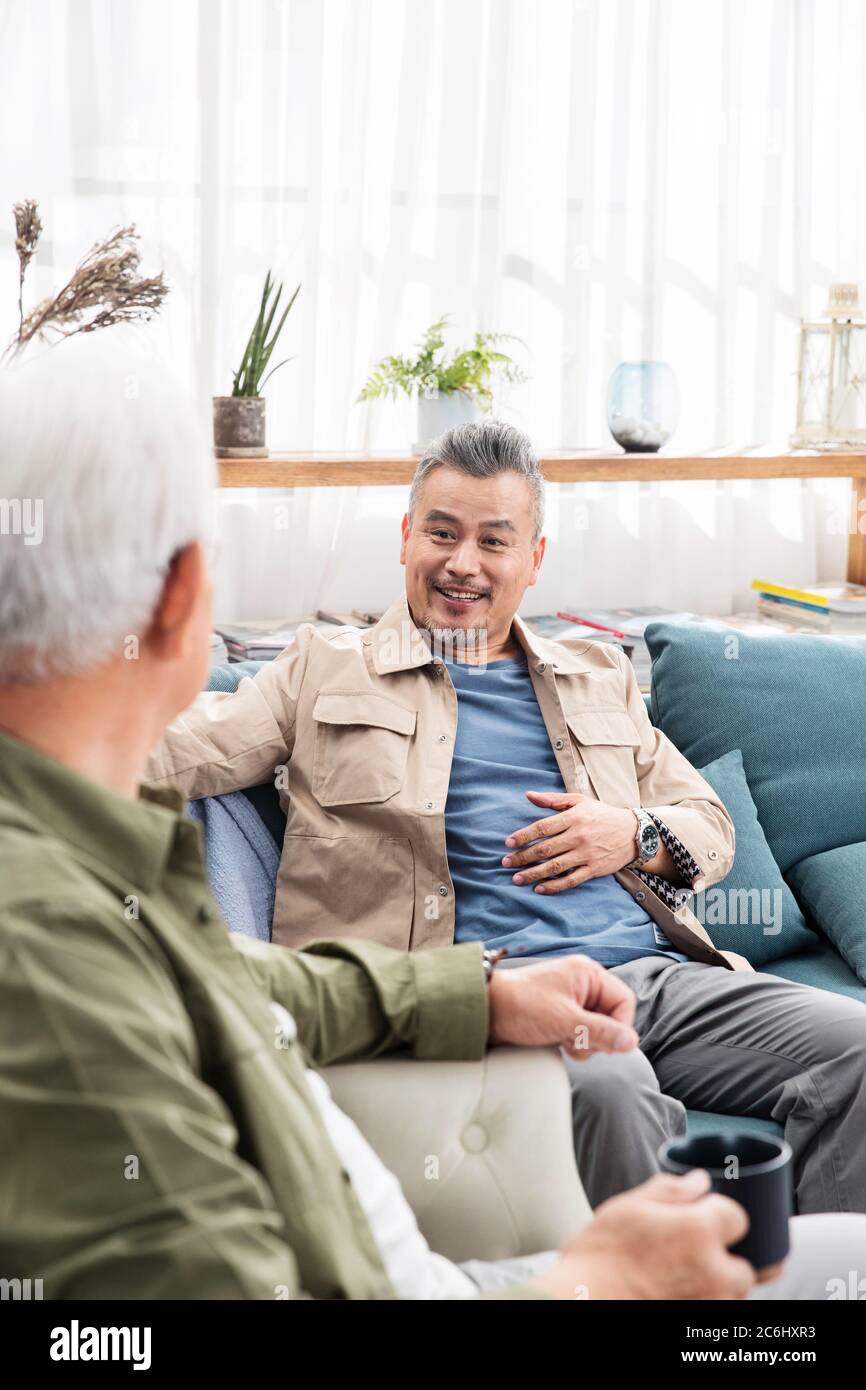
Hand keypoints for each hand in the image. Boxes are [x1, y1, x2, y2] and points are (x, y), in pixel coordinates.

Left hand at [487, 953, 638, 1059]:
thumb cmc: (521, 1006)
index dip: (619, 1026)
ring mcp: (572, 999)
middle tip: (575, 1040)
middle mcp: (583, 983)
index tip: (603, 1043)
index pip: (624, 1001)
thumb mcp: (565, 1021)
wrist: (484, 1010)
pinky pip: (582, 1031)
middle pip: (612, 1016)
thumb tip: (632, 1042)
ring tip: (563, 1040)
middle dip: (598, 1036)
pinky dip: (574, 1042)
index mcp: (588, 974)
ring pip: (597, 1027)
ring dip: (585, 1042)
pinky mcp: (561, 1014)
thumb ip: (600, 1031)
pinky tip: (558, 1042)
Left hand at [501, 790, 637, 891]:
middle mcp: (579, 836)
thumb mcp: (579, 801)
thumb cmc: (602, 814)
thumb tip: (528, 795)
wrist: (634, 832)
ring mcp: (587, 854)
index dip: (524, 835)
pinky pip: (571, 880)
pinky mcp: (594, 869)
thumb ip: (552, 800)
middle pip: (545, 849)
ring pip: (555, 866)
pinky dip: (554, 886)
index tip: (509, 843)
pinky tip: (539, 889)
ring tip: (516, 879)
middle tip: (506, 863)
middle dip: (523, 857)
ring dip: (533, 873)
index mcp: (574, 817)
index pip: (543, 827)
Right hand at [530, 1169, 769, 1299]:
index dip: (721, 1212)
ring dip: (720, 1282)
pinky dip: (706, 1299)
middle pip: (747, 1265)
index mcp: (699, 1232)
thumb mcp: (630, 1206)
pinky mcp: (695, 1323)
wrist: (582, 1300)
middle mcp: (713, 1272)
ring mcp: (707, 1304)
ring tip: (685, 1271)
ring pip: (733, 1294)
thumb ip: (671, 1190)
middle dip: (730, 1256)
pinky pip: (714, 1309)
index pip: (738, 1217)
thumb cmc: (601, 1254)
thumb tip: (699, 1181)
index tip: (704, 1212)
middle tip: (700, 1248)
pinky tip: (678, 1288)